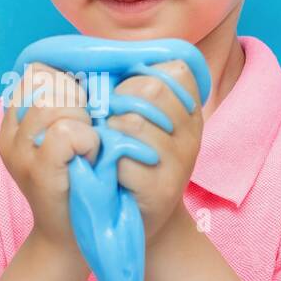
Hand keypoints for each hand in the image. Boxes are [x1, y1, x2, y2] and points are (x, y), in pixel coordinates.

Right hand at [0, 62, 100, 261]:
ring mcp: (19, 154)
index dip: (67, 81)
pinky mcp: (37, 172)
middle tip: (90, 131)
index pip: (36, 72)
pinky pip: (64, 132)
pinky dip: (86, 139)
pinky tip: (92, 156)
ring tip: (91, 145)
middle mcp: (9, 135)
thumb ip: (71, 105)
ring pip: (53, 104)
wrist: (75, 239)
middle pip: (44, 83)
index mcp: (14, 122)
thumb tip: (98, 69)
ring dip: (83, 119)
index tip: (84, 107)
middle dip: (77, 99)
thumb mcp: (69, 138)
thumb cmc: (82, 182)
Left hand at [105, 59, 203, 241]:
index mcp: (189, 111)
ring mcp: (181, 163)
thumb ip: (130, 88)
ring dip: (108, 134)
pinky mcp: (162, 190)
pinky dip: (107, 163)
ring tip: (107, 149)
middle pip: (151, 91)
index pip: (175, 71)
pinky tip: (109, 172)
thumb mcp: (138, 120)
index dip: (140, 79)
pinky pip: (124, 159)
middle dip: (118, 103)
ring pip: (133, 123)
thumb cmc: (125, 161)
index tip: (125, 100)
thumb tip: (88, 58)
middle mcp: (192, 134)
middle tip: (109, 127)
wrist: (130, 223)